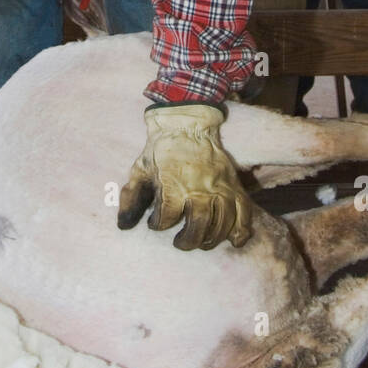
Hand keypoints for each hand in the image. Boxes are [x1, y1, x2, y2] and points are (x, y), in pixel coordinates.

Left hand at [117, 104, 252, 250]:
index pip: (166, 217)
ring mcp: (220, 187)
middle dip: (188, 240)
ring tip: (201, 241)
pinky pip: (244, 212)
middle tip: (180, 242)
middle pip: (199, 226)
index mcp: (174, 183)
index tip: (155, 223)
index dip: (158, 224)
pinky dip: (242, 230)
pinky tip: (234, 241)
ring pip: (222, 223)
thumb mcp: (140, 170)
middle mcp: (200, 187)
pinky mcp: (234, 185)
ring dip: (212, 239)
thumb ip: (131, 198)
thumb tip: (123, 226)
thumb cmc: (161, 150)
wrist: (187, 125)